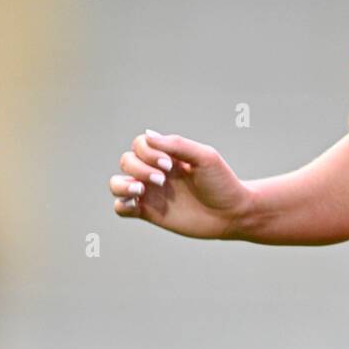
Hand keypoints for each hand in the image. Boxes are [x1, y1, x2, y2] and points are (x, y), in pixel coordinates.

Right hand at [107, 129, 251, 239]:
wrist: (231, 213)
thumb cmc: (221, 182)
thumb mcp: (204, 157)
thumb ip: (177, 145)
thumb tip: (147, 135)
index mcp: (169, 156)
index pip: (141, 144)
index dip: (148, 152)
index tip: (170, 165)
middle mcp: (156, 171)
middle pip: (126, 161)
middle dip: (139, 168)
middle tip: (163, 180)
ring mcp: (151, 193)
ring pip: (117, 183)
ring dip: (122, 185)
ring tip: (141, 190)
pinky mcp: (149, 213)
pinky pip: (121, 208)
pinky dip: (121, 204)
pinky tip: (137, 204)